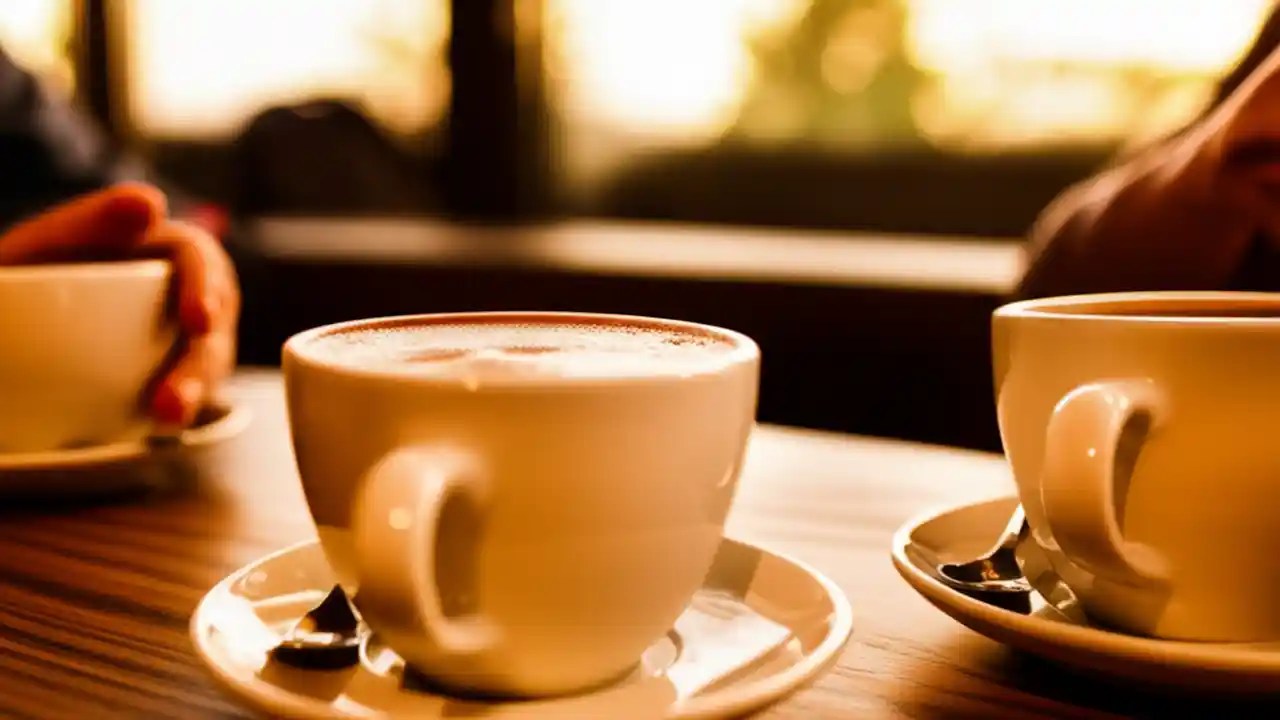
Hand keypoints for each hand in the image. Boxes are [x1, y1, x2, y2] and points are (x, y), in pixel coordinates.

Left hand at [0, 182, 239, 425]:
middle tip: (177, 394)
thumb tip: (149, 202)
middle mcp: (175, 287)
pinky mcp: (169, 370)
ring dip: (195, 388)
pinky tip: (161, 424)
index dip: (207, 287)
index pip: (198, 257)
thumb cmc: (17, 280)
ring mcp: (175, 333)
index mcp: (153, 245)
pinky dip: (183, 405)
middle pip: (215, 318)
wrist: (8, 342)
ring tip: (166, 417)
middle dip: (203, 358)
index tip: (201, 321)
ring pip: (208, 357)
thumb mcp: (43, 245)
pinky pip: (191, 385)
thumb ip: (90, 219)